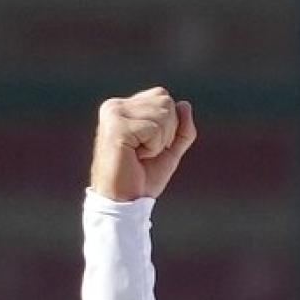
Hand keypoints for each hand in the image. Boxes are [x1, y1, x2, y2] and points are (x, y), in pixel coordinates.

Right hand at [90, 87, 197, 201]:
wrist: (124, 202)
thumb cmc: (142, 180)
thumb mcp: (169, 151)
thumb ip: (181, 130)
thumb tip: (186, 104)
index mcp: (123, 108)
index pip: (162, 96)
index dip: (169, 126)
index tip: (149, 146)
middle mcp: (114, 106)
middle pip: (165, 101)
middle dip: (167, 132)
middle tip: (145, 152)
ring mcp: (113, 114)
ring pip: (163, 113)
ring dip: (160, 141)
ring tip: (139, 155)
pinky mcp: (116, 127)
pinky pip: (154, 128)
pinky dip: (153, 148)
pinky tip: (136, 156)